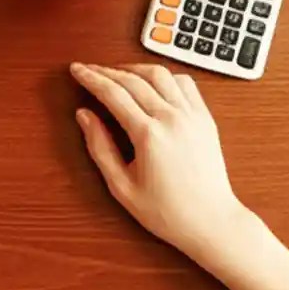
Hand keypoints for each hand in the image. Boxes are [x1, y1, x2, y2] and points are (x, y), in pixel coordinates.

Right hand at [70, 62, 247, 257]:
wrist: (211, 221)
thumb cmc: (168, 211)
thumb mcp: (122, 187)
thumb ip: (99, 147)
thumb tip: (84, 116)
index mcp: (149, 135)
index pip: (113, 93)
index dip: (91, 78)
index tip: (77, 70)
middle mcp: (171, 118)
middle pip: (133, 79)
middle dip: (106, 70)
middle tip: (89, 69)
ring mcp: (192, 115)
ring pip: (160, 74)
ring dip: (135, 68)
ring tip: (119, 73)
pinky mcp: (205, 118)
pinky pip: (185, 83)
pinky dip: (165, 76)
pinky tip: (153, 82)